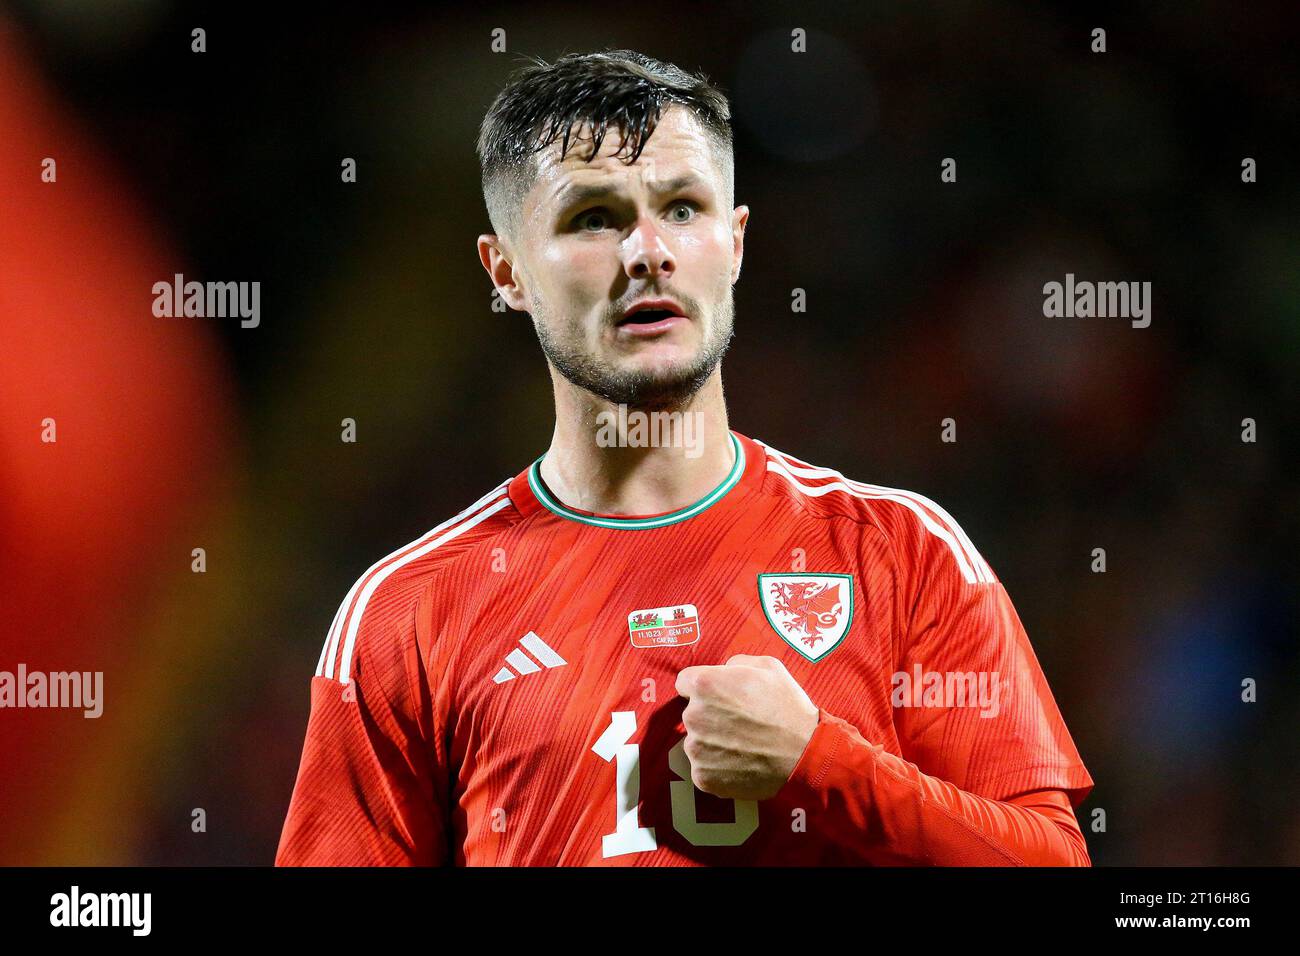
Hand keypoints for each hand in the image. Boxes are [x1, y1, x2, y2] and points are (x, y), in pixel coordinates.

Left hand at [674, 654, 819, 800]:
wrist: (805, 754)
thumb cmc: (787, 707)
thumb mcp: (768, 666)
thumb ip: (735, 663)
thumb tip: (723, 671)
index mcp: (704, 684)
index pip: (685, 682)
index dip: (705, 688)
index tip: (721, 696)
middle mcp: (693, 716)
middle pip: (692, 713)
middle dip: (710, 715)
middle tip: (739, 722)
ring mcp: (696, 749)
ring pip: (697, 742)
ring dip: (713, 742)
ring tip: (743, 745)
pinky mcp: (702, 777)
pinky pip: (704, 768)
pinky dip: (718, 767)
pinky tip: (741, 763)